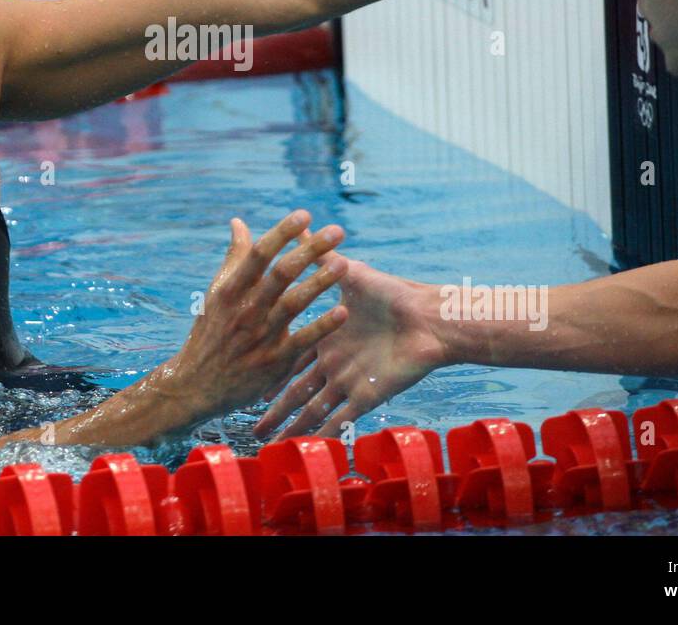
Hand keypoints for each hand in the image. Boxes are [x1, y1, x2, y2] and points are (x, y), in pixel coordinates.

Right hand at [149, 211, 347, 425]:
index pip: (259, 254)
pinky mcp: (274, 361)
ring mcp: (260, 335)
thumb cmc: (210, 332)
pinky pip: (303, 341)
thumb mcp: (216, 294)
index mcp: (231, 289)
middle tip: (337, 232)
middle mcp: (245, 309)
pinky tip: (342, 312)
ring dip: (319, 283)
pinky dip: (322, 326)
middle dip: (310, 250)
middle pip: (281, 274)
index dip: (282, 233)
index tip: (304, 214)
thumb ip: (234, 259)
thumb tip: (238, 223)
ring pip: (294, 303)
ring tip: (344, 264)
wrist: (196, 385)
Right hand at [253, 258, 449, 439]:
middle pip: (296, 392)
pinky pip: (340, 420)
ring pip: (312, 411)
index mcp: (327, 338)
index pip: (291, 359)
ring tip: (270, 445)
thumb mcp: (348, 271)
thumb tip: (302, 226)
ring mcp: (349, 382)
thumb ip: (321, 257)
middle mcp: (334, 364)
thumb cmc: (392, 292)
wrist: (427, 316)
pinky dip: (323, 436)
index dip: (271, 374)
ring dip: (292, 428)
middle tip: (253, 428)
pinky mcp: (367, 395)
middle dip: (274, 411)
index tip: (250, 386)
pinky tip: (306, 451)